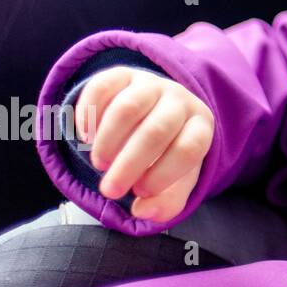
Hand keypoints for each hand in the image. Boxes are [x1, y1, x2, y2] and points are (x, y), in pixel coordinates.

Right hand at [73, 66, 214, 221]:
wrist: (156, 110)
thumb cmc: (167, 153)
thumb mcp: (175, 179)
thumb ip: (167, 202)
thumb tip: (146, 212)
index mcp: (200, 125)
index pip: (190, 148)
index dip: (164, 174)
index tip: (140, 194)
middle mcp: (178, 99)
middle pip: (157, 130)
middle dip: (130, 165)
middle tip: (109, 190)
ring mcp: (150, 83)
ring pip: (128, 108)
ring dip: (108, 141)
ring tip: (100, 163)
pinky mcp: (121, 75)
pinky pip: (102, 87)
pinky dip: (89, 114)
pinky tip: (86, 136)